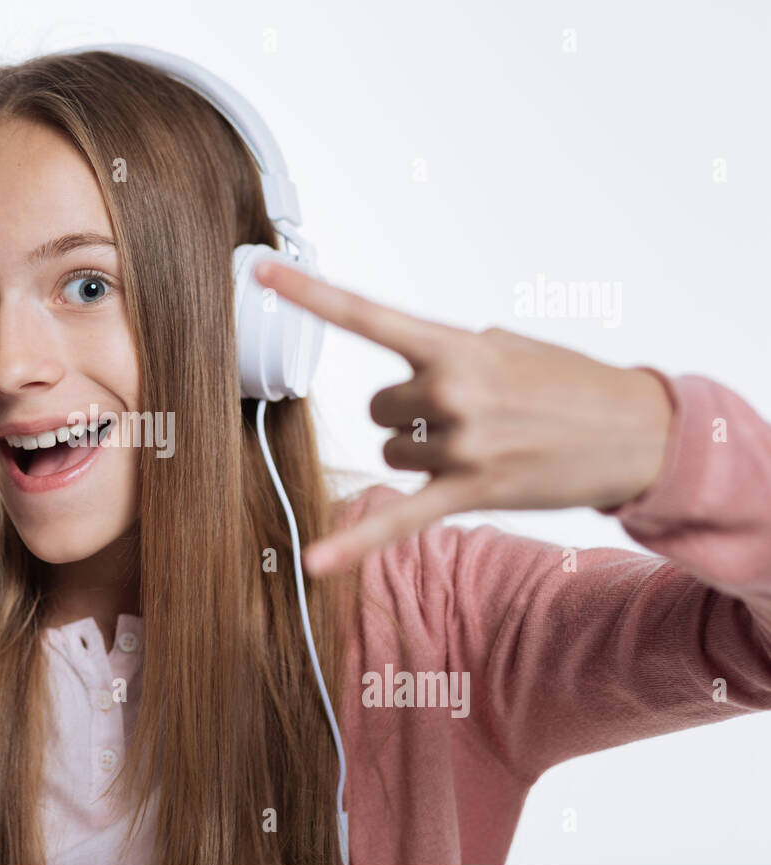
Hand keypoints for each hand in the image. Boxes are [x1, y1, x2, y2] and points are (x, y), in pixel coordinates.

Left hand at [254, 261, 673, 576]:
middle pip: (376, 409)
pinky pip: (396, 522)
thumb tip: (410, 379)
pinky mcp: (467, 493)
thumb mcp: (503, 346)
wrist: (634, 432)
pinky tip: (314, 563)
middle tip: (464, 412)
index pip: (366, 315)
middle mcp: (449, 392)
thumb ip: (445, 354)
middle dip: (408, 412)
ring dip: (421, 451)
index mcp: (453, 346)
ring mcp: (457, 446)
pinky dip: (353, 544)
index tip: (259, 271)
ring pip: (390, 453)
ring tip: (479, 444)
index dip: (307, 291)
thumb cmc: (565, 383)